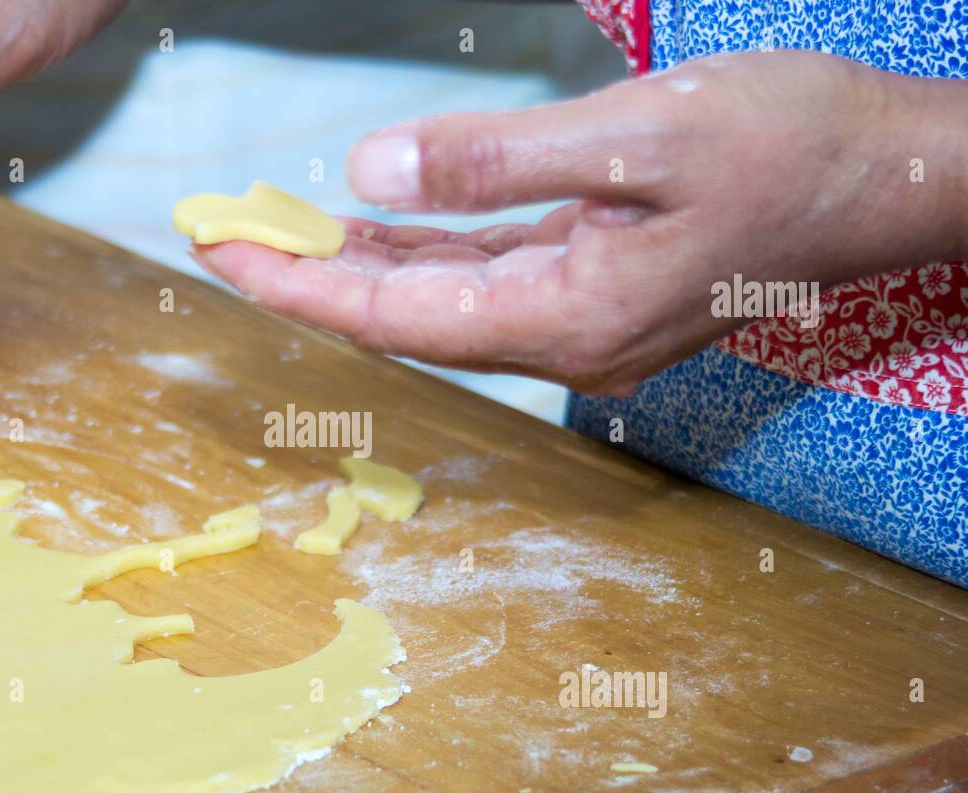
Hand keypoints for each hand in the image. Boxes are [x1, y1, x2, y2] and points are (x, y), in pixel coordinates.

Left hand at [195, 51, 967, 394]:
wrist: (887, 178)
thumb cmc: (787, 149)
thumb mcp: (639, 139)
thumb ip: (497, 163)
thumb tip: (370, 174)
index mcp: (565, 317)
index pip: (394, 312)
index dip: (299, 283)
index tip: (220, 252)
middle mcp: (563, 337)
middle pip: (403, 316)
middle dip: (309, 277)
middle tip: (225, 238)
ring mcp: (580, 318)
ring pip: (439, 299)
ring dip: (359, 264)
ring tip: (279, 230)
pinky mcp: (596, 286)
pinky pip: (484, 276)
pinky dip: (422, 249)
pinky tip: (379, 221)